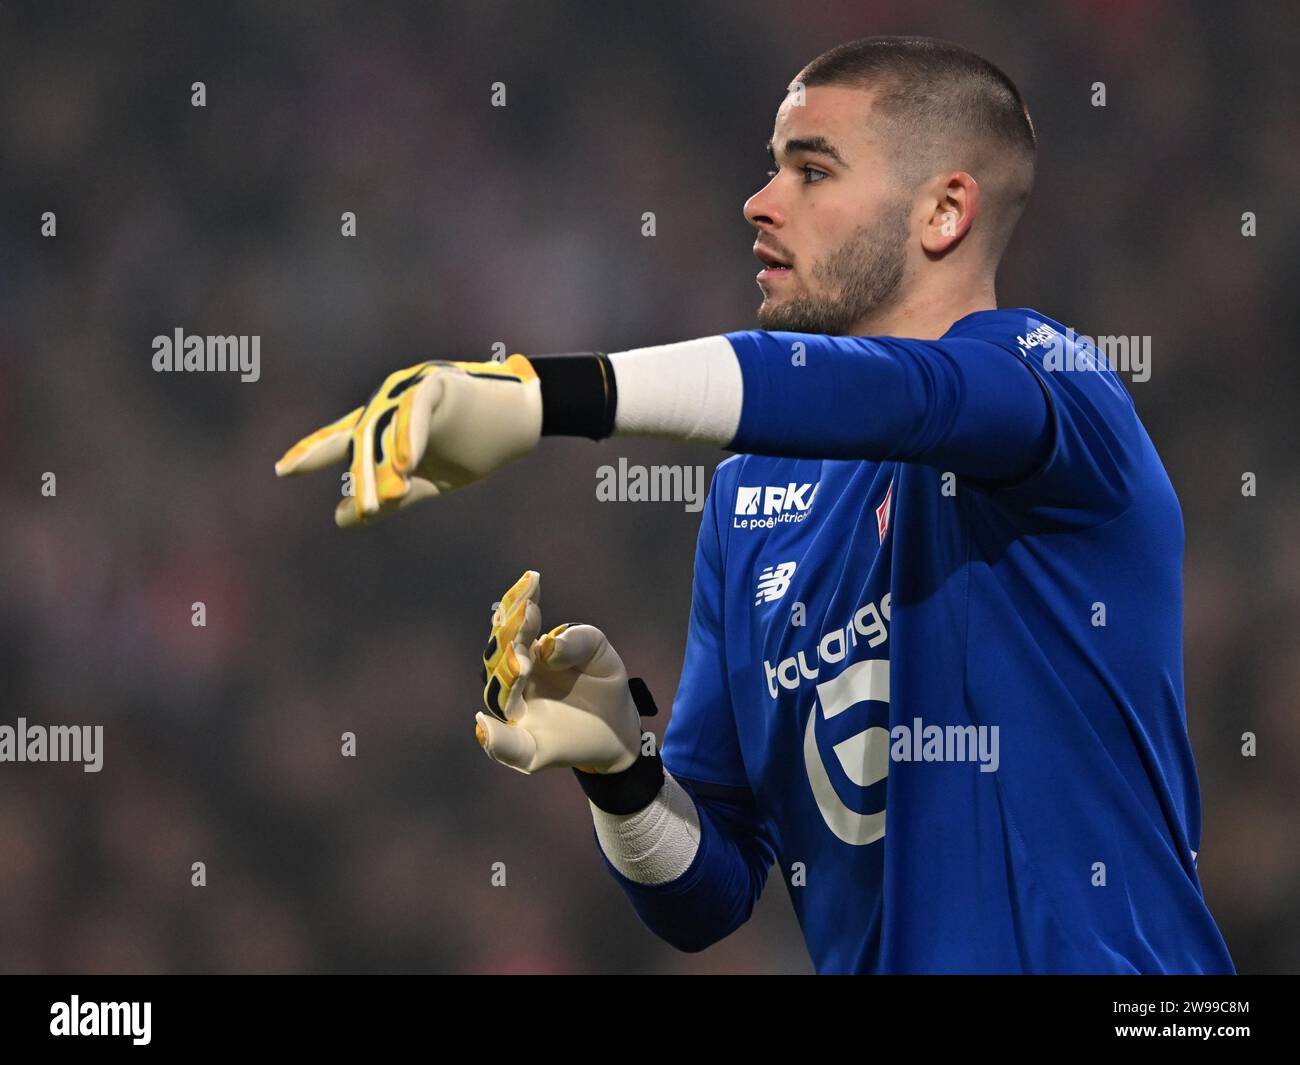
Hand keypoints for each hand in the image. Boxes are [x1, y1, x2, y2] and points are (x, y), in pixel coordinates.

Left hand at [274, 355, 541, 526]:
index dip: (315, 451)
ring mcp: (412, 388)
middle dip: (363, 476)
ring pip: (388, 428)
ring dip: (388, 465)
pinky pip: (416, 410)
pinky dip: (411, 436)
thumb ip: (390, 498)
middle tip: (366, 509)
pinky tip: (406, 462)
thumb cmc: (477, 447)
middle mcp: (392, 402)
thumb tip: (342, 519)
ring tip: (387, 498)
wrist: (523, 421)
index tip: (284, 469)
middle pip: (364, 439)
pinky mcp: (437, 381)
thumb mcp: (429, 481)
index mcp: (387, 423)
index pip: (343, 438)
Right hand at [476, 571, 645, 774]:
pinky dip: (495, 740)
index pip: (513, 630)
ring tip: (520, 660)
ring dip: (507, 677)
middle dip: (511, 639)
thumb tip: (546, 649)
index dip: (517, 610)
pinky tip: (484, 728)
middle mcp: (515, 682)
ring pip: (500, 696)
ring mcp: (518, 716)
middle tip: (526, 618)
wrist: (620, 727)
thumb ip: (577, 641)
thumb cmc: (601, 682)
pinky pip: (507, 746)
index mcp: (528, 654)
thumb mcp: (598, 651)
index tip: (530, 592)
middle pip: (500, 659)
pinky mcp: (529, 750)